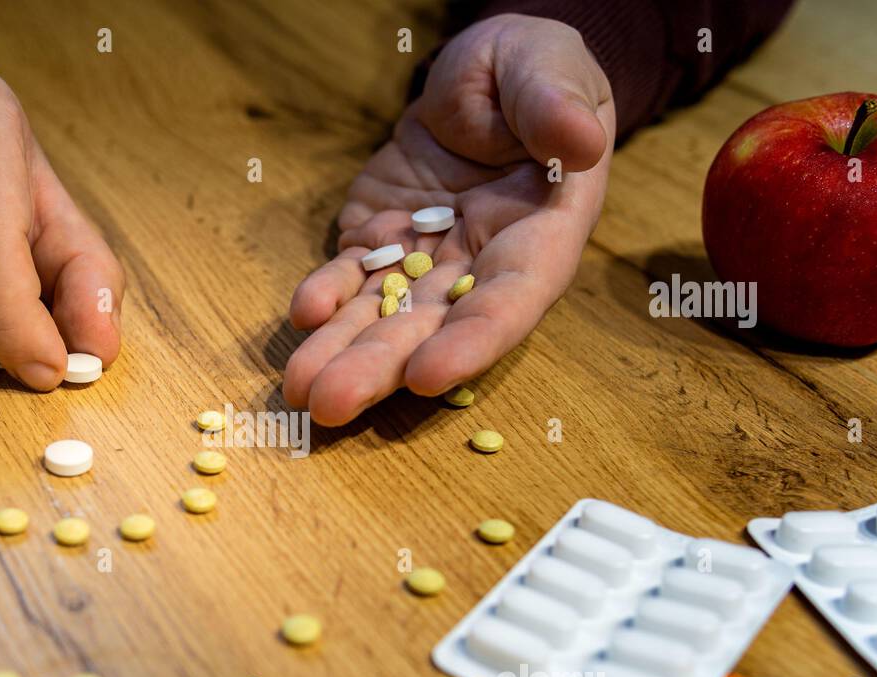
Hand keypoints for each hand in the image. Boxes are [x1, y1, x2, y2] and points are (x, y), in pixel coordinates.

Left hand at [283, 14, 614, 424]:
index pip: (509, 301)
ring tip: (297, 391)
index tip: (427, 376)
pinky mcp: (382, 241)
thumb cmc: (533, 73)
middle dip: (379, 369)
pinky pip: (350, 276)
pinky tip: (301, 313)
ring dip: (339, 354)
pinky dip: (325, 295)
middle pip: (430, 329)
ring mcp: (426, 259)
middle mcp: (481, 264)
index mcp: (539, 235)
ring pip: (382, 316)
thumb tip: (579, 140)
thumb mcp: (549, 70)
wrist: (486, 77)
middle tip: (329, 406)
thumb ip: (558, 106)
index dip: (471, 342)